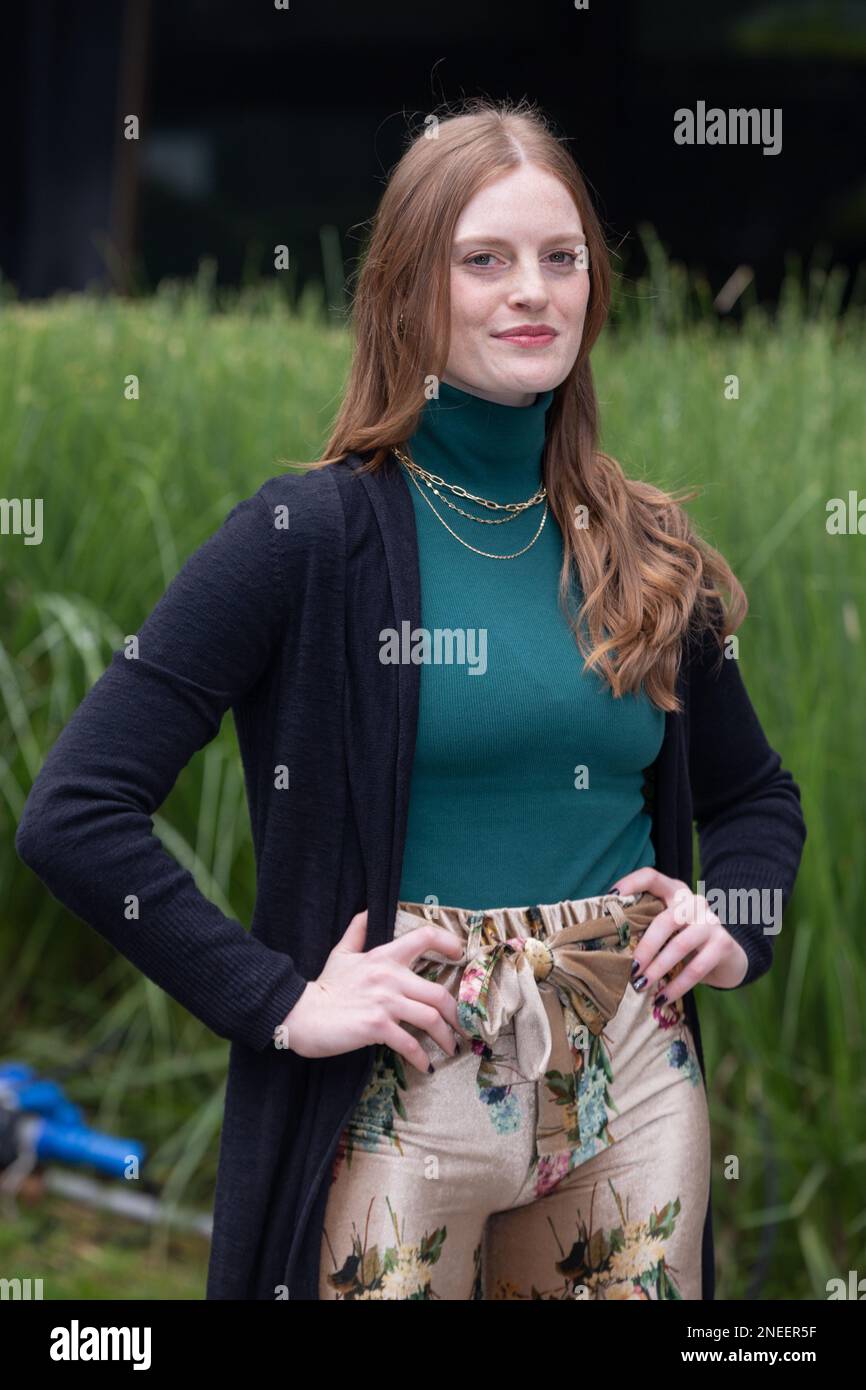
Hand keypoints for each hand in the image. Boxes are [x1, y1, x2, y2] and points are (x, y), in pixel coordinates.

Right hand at [274, 909, 471, 1071]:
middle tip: (462, 1027)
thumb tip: (365, 911)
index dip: (448, 943)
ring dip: (445, 1037)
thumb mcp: (341, 954)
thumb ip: (356, 932)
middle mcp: (389, 976)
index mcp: (383, 956)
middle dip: (456, 1014)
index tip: (461, 954)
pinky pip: (409, 1043)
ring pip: (430, 1018)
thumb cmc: (324, 987)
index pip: (424, 937)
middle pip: (439, 993)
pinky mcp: (376, 1026)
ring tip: (450, 1048)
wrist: (301, 1013)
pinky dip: (422, 1057)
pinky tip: (426, 1065)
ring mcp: (384, 1002)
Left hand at [609, 867, 748, 1003]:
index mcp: (675, 892)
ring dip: (658, 968)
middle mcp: (694, 901)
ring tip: (641, 986)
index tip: (610, 896)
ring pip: (680, 945)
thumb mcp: (669, 929)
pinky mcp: (722, 945)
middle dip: (645, 947)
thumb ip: (647, 926)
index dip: (631, 883)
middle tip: (630, 969)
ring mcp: (711, 922)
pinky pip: (696, 968)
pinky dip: (677, 985)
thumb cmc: (686, 942)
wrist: (729, 958)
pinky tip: (662, 998)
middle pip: (665, 920)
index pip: (652, 877)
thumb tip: (608, 942)